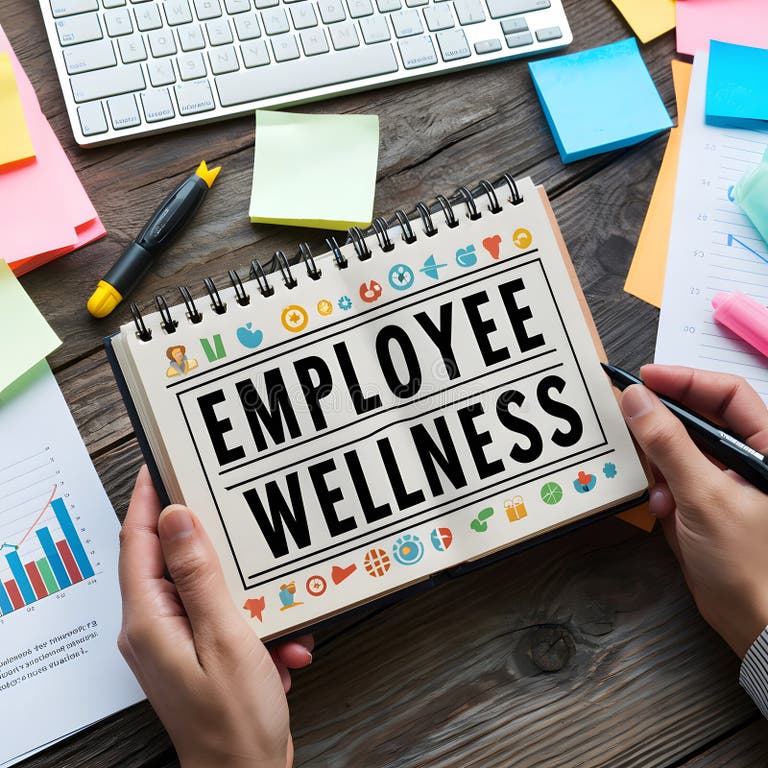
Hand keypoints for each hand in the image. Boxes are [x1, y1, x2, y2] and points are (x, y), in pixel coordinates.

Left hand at [118, 466, 312, 767]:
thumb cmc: (233, 719)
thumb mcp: (224, 636)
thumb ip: (199, 575)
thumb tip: (176, 519)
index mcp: (149, 620)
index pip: (136, 542)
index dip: (146, 499)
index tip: (161, 463)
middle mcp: (154, 627)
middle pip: (171, 559)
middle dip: (209, 539)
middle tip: (231, 508)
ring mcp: (177, 640)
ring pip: (207, 586)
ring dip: (246, 589)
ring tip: (276, 603)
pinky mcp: (200, 650)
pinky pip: (226, 615)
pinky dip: (256, 620)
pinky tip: (284, 644)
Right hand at [619, 365, 767, 658]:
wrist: (754, 625)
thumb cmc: (747, 561)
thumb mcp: (702, 495)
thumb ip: (666, 443)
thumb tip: (636, 398)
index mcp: (767, 447)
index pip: (727, 394)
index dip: (685, 380)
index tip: (644, 379)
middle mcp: (749, 458)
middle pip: (700, 419)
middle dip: (664, 426)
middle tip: (630, 422)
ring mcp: (727, 482)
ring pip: (681, 450)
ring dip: (660, 465)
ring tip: (656, 487)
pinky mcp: (707, 504)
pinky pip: (674, 479)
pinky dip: (662, 490)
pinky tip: (661, 510)